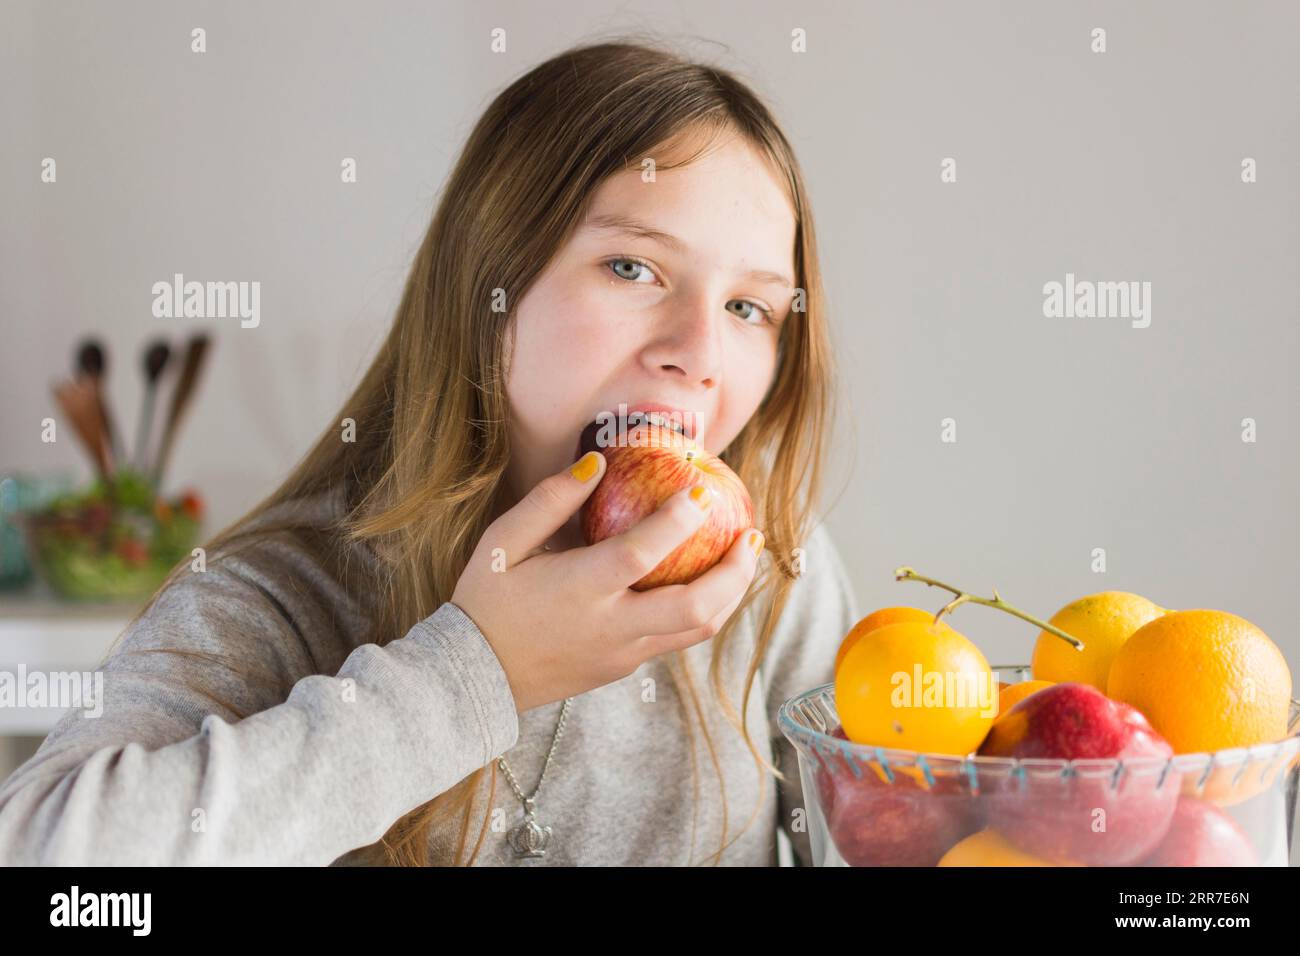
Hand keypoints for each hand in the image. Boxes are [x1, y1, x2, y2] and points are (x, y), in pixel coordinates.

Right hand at [450, 450, 763, 713]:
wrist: (475, 677)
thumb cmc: (487, 601)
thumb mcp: (504, 542)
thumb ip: (551, 501)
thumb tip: (597, 464)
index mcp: (579, 589)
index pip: (641, 554)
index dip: (678, 522)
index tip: (702, 492)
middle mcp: (610, 625)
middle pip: (695, 607)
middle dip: (734, 571)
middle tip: (750, 534)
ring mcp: (623, 652)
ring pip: (698, 629)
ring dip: (730, 594)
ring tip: (743, 558)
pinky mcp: (625, 667)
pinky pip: (677, 638)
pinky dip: (703, 610)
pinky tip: (707, 583)